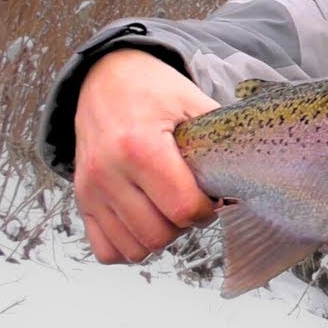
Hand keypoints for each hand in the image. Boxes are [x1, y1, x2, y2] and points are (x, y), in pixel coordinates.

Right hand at [74, 48, 218, 263]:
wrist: (104, 78)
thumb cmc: (152, 89)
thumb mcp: (192, 102)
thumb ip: (219, 140)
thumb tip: (246, 179)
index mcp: (140, 147)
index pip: (182, 208)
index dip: (207, 211)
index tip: (212, 198)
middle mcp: (109, 172)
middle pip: (158, 234)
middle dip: (185, 225)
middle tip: (192, 203)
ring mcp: (91, 190)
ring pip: (134, 248)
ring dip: (159, 237)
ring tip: (169, 210)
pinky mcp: (82, 200)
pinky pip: (106, 250)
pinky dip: (129, 245)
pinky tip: (145, 221)